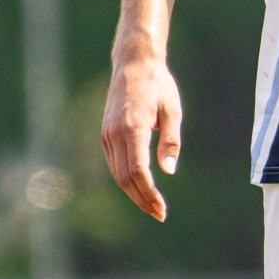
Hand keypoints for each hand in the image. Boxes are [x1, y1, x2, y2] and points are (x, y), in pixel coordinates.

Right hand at [101, 51, 182, 221]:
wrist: (133, 64)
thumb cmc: (158, 85)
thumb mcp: (172, 111)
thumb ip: (170, 141)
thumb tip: (168, 171)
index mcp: (133, 128)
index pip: (138, 172)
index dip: (149, 194)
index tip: (162, 208)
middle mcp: (115, 134)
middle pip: (124, 179)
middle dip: (142, 199)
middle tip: (160, 214)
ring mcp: (107, 134)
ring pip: (117, 174)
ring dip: (133, 193)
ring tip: (153, 205)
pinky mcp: (106, 134)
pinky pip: (114, 164)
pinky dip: (126, 179)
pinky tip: (141, 187)